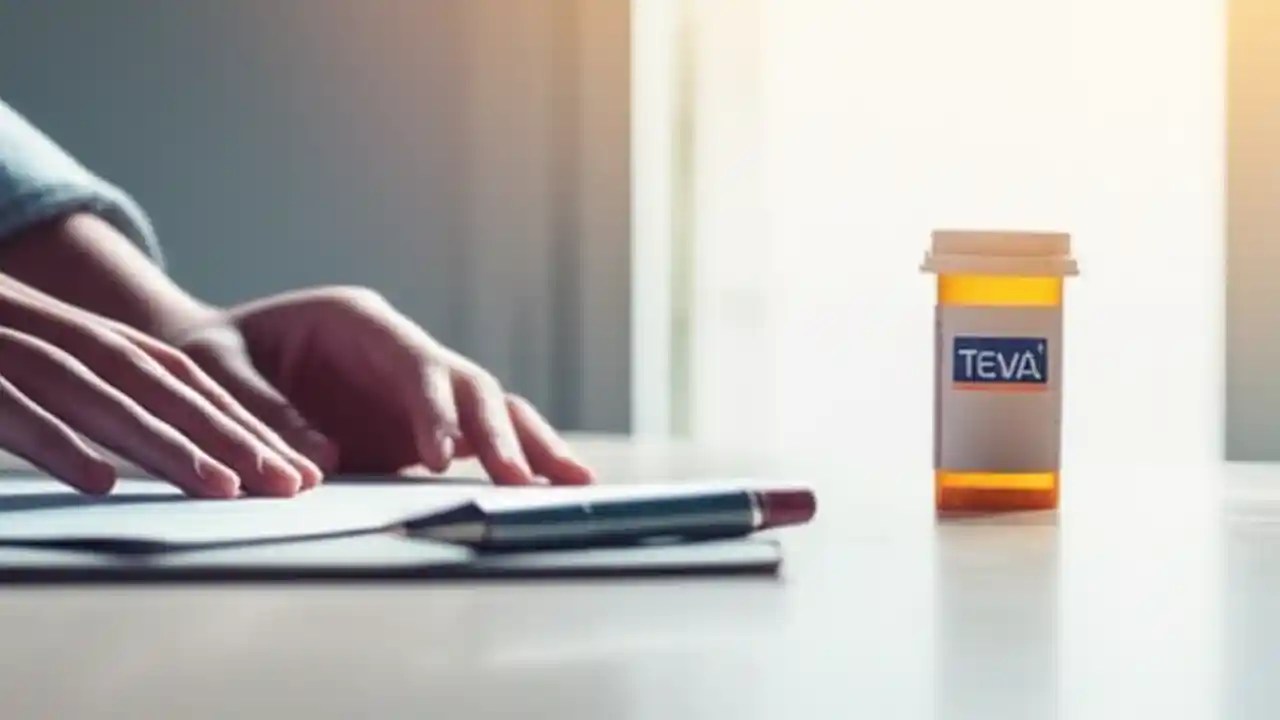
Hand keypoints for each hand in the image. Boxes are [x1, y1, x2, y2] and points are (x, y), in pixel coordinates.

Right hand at [0, 276, 319, 496]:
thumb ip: (71, 398)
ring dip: (164, 440)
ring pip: (94, 391)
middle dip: (227, 433)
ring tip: (225, 487)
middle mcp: (44, 327)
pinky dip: (56, 442)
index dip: (233, 418)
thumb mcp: (15, 361)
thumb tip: (131, 452)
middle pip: (152, 382)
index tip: (289, 464)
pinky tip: (101, 482)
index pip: (170, 375)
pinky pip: (8, 407)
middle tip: (288, 483)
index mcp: (70, 330)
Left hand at [170, 287, 594, 484]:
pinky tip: (545, 489)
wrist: (211, 360)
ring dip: (528, 445)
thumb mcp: (217, 371)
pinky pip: (476, 441)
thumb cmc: (211, 355)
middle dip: (499, 432)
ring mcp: (416, 390)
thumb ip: (264, 412)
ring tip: (573, 483)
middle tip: (521, 482)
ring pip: (490, 409)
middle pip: (469, 385)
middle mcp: (400, 351)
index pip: (413, 361)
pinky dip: (512, 462)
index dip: (434, 407)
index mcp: (358, 321)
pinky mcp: (420, 426)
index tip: (441, 456)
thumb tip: (322, 466)